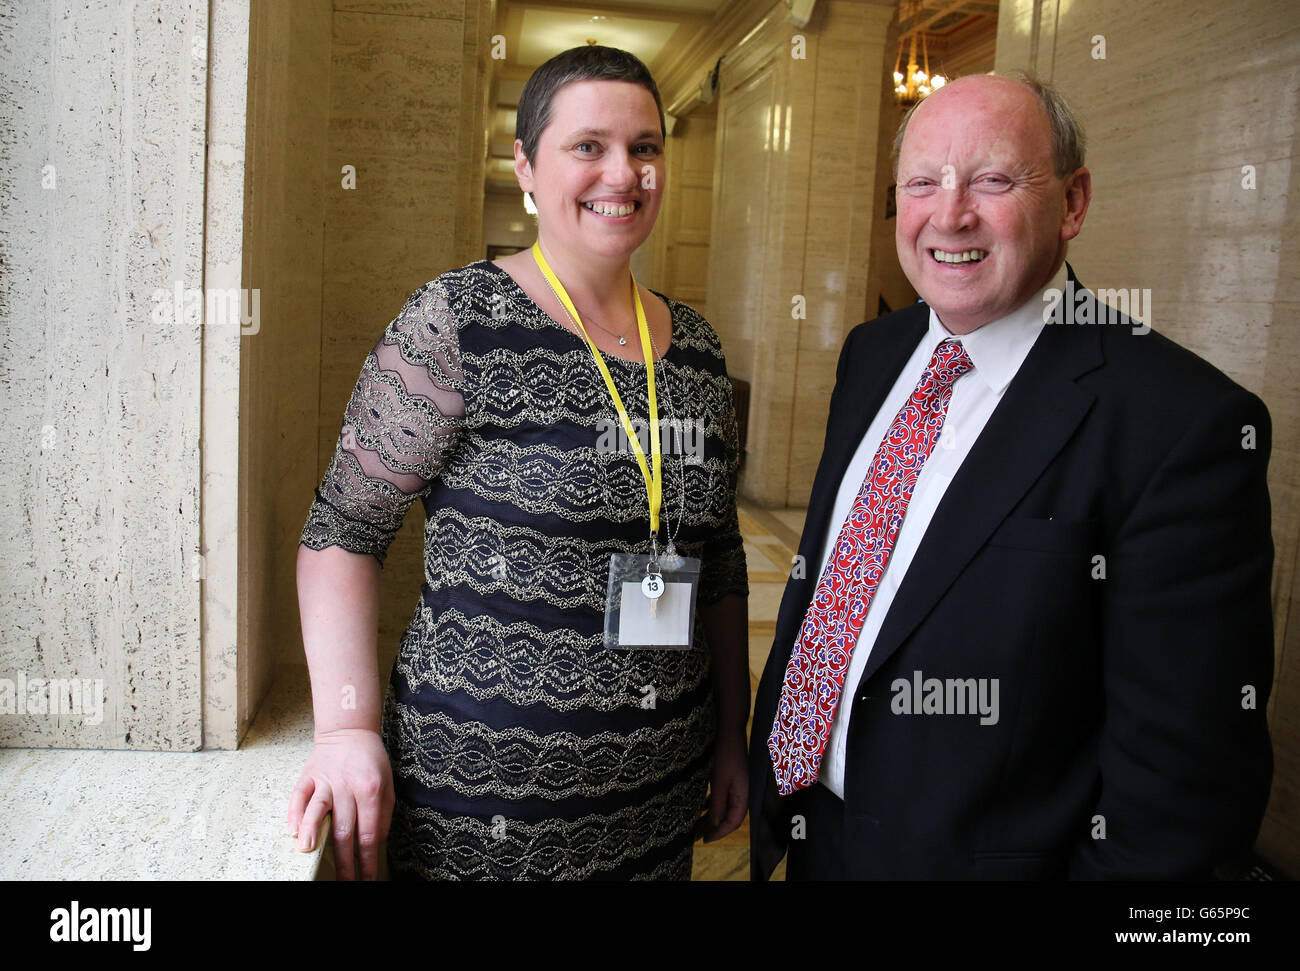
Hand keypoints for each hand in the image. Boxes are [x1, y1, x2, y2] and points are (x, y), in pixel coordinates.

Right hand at [287, 728, 394, 880]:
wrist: (349, 730)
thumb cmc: (371, 761)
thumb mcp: (388, 784)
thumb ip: (383, 813)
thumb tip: (376, 843)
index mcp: (370, 790)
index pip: (368, 833)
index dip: (367, 860)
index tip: (367, 878)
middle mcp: (347, 786)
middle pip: (343, 830)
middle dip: (343, 861)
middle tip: (344, 882)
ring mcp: (325, 780)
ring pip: (316, 809)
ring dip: (311, 832)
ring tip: (307, 852)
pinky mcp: (308, 776)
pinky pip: (298, 796)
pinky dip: (293, 814)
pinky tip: (292, 831)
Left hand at [699, 731, 747, 842]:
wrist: (728, 730)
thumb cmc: (725, 754)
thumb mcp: (719, 781)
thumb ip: (717, 804)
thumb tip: (714, 825)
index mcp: (743, 795)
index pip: (733, 822)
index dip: (720, 833)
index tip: (705, 840)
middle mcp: (742, 792)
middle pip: (729, 817)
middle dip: (714, 827)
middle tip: (697, 836)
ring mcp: (737, 785)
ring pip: (724, 808)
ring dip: (711, 816)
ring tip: (696, 825)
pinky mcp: (730, 779)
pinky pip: (722, 797)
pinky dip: (711, 805)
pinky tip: (700, 808)